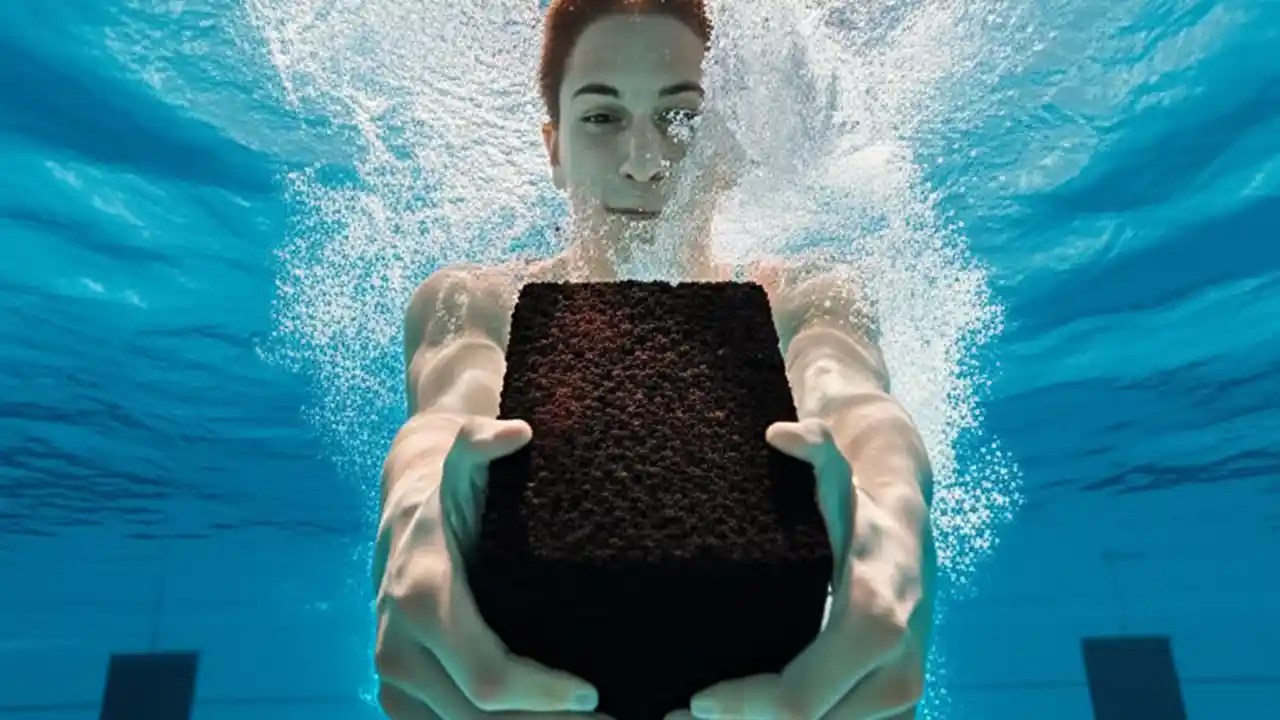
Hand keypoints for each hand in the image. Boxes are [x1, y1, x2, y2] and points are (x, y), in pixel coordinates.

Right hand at [375, 413, 610, 719]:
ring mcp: (392, 676)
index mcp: (420, 596)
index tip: (595, 693)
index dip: (543, 695)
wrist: (405, 499)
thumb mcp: (464, 451)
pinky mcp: (399, 694)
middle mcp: (396, 646)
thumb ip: (483, 439)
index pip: (488, 676)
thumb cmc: (451, 479)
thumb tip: (518, 431)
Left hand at [670, 418, 932, 719]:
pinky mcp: (897, 714)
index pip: (798, 699)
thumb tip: (779, 431)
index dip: (741, 708)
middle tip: (675, 716)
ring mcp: (902, 701)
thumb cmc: (855, 506)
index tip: (692, 699)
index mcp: (876, 621)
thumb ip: (812, 448)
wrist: (909, 533)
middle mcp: (899, 673)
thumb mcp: (835, 475)